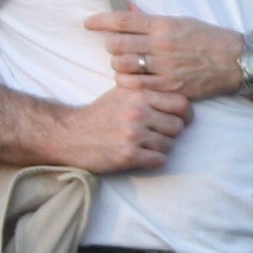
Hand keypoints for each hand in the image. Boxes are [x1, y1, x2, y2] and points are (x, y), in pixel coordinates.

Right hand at [56, 77, 191, 173]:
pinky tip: (142, 156)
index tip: (180, 119)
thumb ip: (149, 92)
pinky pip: (159, 160)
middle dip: (170, 133)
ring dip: (160, 148)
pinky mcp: (127, 155)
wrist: (68, 134)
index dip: (185, 113)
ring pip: (169, 144)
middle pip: (178, 126)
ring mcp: (133, 134)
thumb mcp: (123, 93)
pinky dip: (153, 160)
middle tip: (157, 135)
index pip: (181, 103)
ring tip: (145, 145)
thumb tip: (180, 96)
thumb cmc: (99, 113)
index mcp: (140, 95)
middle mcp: (138, 113)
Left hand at [86, 7, 250, 99]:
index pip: (122, 20)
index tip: (88, 23)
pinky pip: (134, 85)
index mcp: (164, 25)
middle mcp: (162, 44)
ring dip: (119, 65)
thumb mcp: (182, 21)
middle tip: (117, 48)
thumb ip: (151, 19)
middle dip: (111, 46)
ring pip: (122, 66)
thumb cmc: (209, 39)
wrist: (236, 61)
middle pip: (116, 45)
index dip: (100, 21)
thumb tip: (128, 8)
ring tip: (127, 64)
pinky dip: (128, 82)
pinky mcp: (169, 85)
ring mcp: (164, 66)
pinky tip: (133, 79)